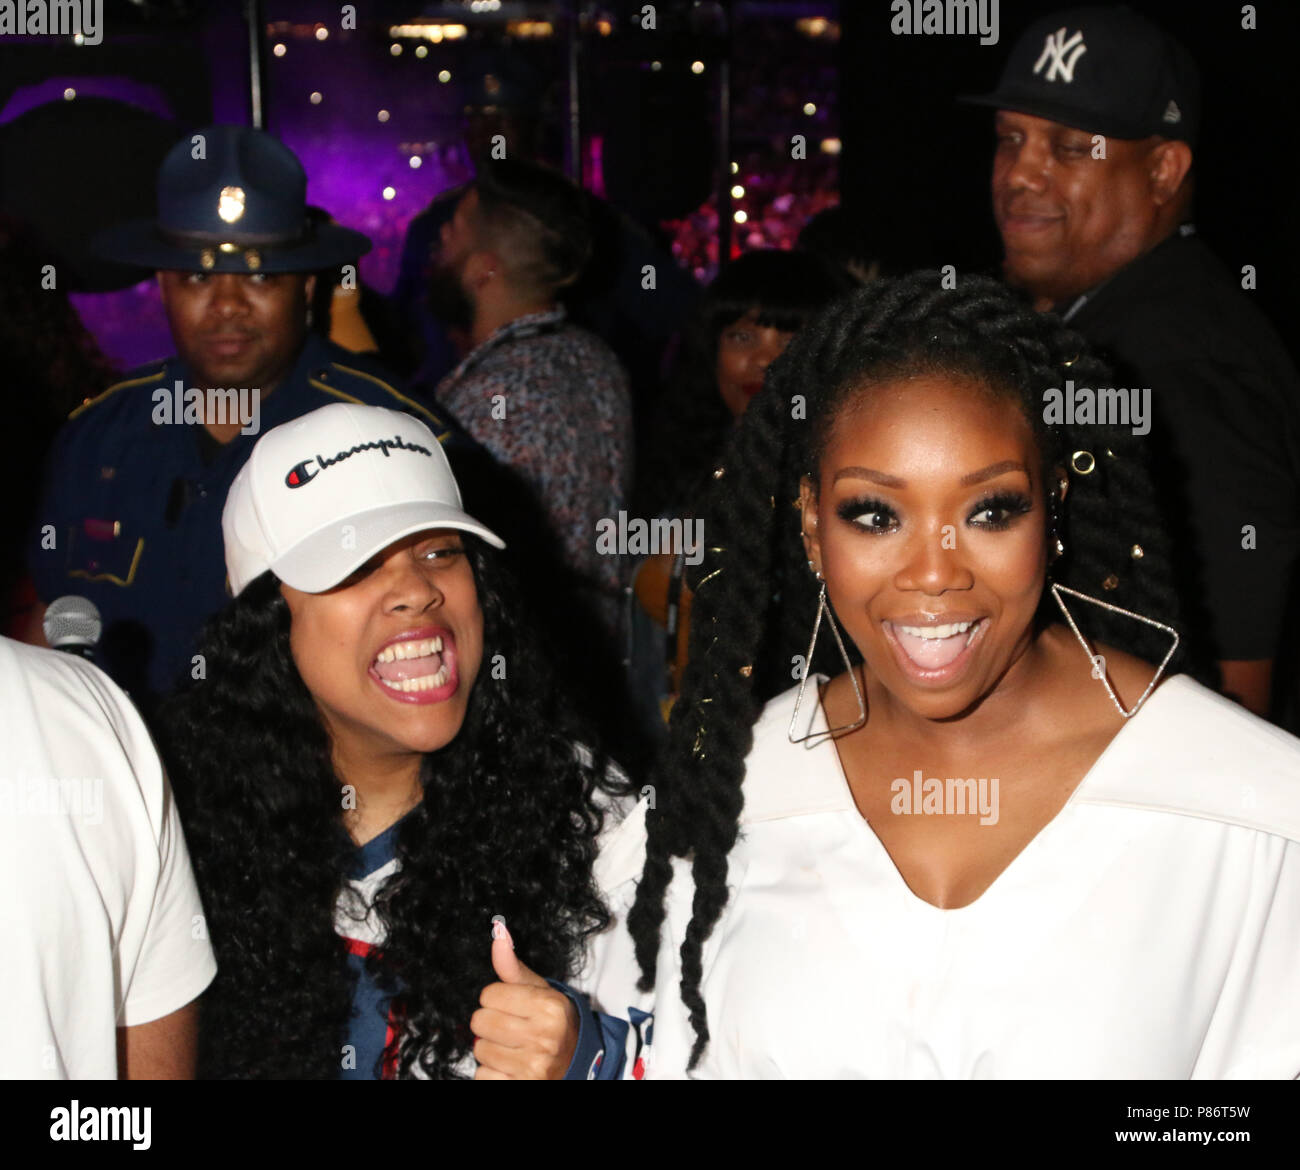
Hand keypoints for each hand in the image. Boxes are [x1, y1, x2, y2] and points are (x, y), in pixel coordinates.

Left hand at [471, 917, 579, 1079]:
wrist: (576, 1063)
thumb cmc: (552, 1022)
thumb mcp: (539, 991)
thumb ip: (513, 966)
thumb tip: (498, 933)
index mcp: (549, 1007)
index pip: (489, 994)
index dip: (496, 999)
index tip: (511, 1006)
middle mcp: (544, 1036)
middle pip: (480, 1022)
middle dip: (490, 1024)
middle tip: (508, 1028)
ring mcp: (534, 1067)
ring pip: (479, 1050)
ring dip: (490, 1050)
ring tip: (511, 1049)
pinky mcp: (523, 1087)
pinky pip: (482, 1076)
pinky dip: (491, 1073)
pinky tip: (509, 1068)